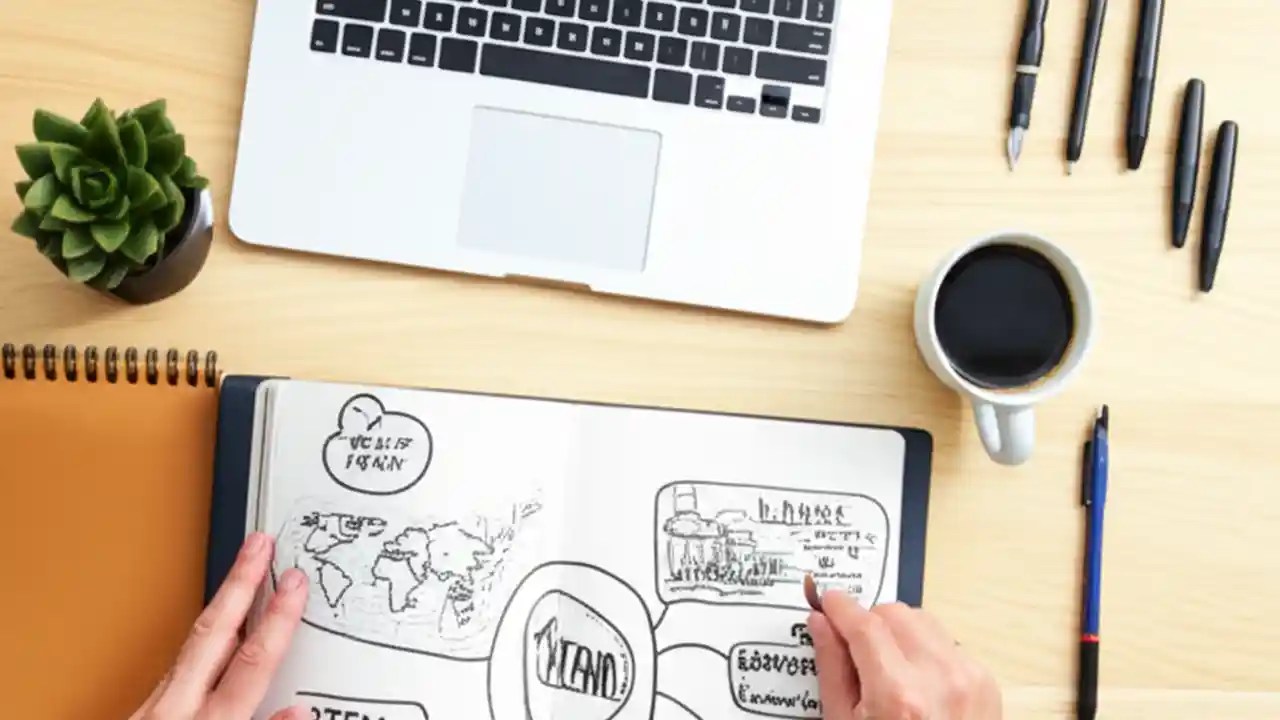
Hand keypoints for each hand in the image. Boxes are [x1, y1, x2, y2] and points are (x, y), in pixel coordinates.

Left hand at [130, 533, 308, 719]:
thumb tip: (298, 711)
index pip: (250, 661)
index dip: (277, 618)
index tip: (294, 584)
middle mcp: (174, 708)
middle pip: (213, 632)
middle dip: (240, 583)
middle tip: (258, 544)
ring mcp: (153, 708)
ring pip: (190, 643)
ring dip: (221, 603)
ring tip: (241, 572)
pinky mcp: (141, 713)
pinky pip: (174, 664)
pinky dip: (200, 639)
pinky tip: (214, 631)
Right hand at [808, 591, 1001, 719]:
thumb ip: (832, 669)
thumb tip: (820, 623)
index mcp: (897, 695)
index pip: (864, 624)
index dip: (841, 607)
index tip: (829, 601)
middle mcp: (938, 679)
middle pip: (895, 613)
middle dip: (871, 623)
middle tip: (857, 647)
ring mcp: (968, 678)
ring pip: (924, 620)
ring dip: (900, 632)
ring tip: (888, 666)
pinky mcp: (985, 681)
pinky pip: (947, 642)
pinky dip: (926, 651)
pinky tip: (918, 682)